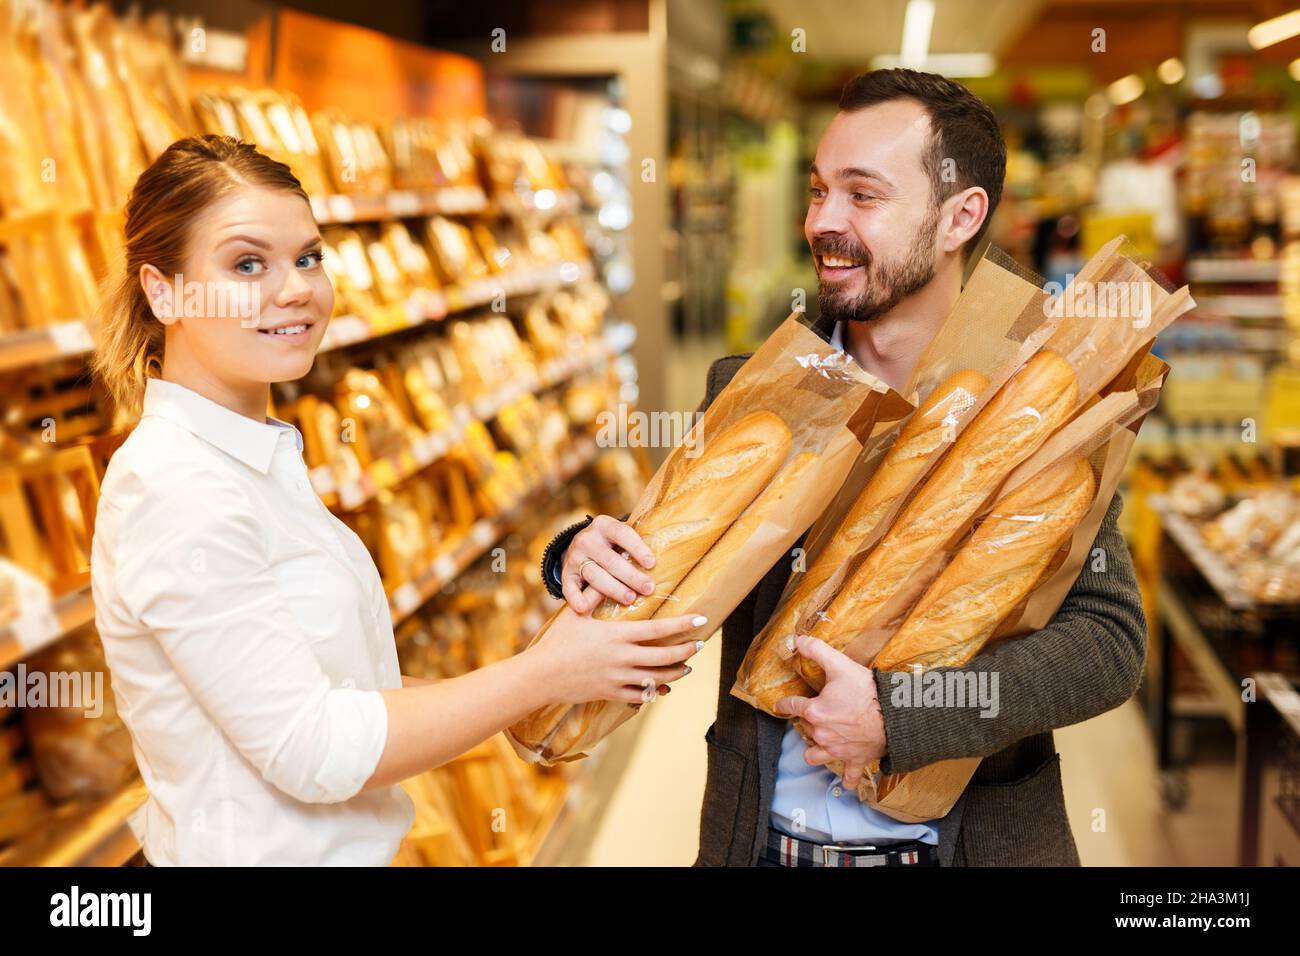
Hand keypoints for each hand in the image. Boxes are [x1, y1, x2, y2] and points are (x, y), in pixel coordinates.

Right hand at [528, 605, 706, 704]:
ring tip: (687, 666)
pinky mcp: (612, 693)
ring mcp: (618, 678)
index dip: (683, 625)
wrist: (541, 675)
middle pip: (665, 656)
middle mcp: (622, 658)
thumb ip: (596, 595)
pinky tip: (665, 686)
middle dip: (687, 650)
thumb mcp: (577, 614)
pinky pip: (641, 695)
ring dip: (676, 671)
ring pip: (658, 677)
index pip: (658, 629)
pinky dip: (656, 690)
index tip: (701, 619)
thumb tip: (608, 575)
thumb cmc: (557, 641)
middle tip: (700, 644)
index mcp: (617, 635)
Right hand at [561, 515, 657, 612]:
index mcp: (604, 525)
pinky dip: (575, 598)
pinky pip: (569, 587)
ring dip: (613, 588)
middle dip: (630, 575)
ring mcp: (575, 557)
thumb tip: (664, 562)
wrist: (581, 546)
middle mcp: (587, 539)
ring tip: (629, 599)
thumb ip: (636, 544)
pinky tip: (583, 608)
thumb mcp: (620, 537)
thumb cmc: (611, 544)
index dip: (637, 548)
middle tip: (648, 588)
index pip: (622, 534)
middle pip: (610, 559)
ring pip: (594, 574)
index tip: (652, 563)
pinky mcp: (567, 573)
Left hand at [775, 635, 886, 790]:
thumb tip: (797, 640)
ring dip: (816, 750)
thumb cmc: (867, 691)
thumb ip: (817, 650)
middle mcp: (821, 734)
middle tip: (817, 713)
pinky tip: (845, 780)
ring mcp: (837, 750)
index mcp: (814, 712)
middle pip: (804, 729)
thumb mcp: (840, 665)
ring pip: (816, 756)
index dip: (785, 702)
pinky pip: (848, 776)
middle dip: (807, 722)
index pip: (791, 706)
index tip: (781, 703)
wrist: (895, 715)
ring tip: (821, 742)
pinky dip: (847, 778)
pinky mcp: (855, 760)